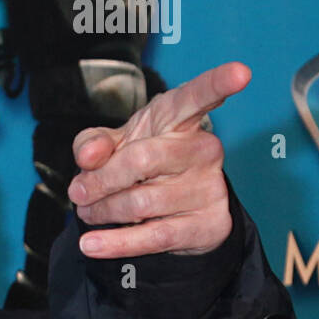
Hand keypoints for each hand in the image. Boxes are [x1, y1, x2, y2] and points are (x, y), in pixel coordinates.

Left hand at [67, 62, 250, 257]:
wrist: (167, 210)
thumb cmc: (139, 160)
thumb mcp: (111, 144)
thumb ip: (93, 142)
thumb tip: (89, 155)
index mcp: (179, 118)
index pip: (198, 96)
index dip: (218, 83)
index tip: (240, 73)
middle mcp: (202, 148)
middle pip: (142, 159)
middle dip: (100, 180)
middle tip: (79, 192)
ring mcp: (208, 186)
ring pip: (141, 202)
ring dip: (104, 211)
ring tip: (90, 212)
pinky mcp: (208, 223)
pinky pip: (154, 236)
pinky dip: (116, 243)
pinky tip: (93, 245)